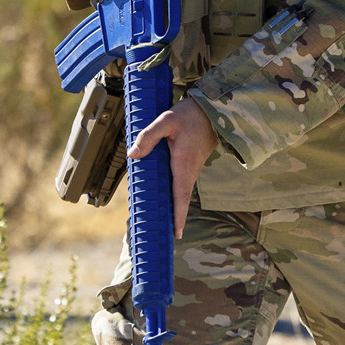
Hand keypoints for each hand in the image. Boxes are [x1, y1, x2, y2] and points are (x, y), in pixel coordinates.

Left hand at [127, 102, 218, 236]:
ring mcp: (191, 168)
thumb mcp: (166, 121)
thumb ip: (148, 136)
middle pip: (180, 199)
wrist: (211, 109)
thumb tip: (133, 155)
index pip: (181, 196)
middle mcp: (189, 171)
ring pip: (180, 191)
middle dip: (174, 218)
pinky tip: (164, 197)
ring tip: (161, 222)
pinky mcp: (191, 164)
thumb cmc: (189, 115)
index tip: (177, 234)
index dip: (178, 216)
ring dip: (173, 206)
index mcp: (184, 165)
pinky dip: (174, 193)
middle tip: (165, 236)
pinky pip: (181, 183)